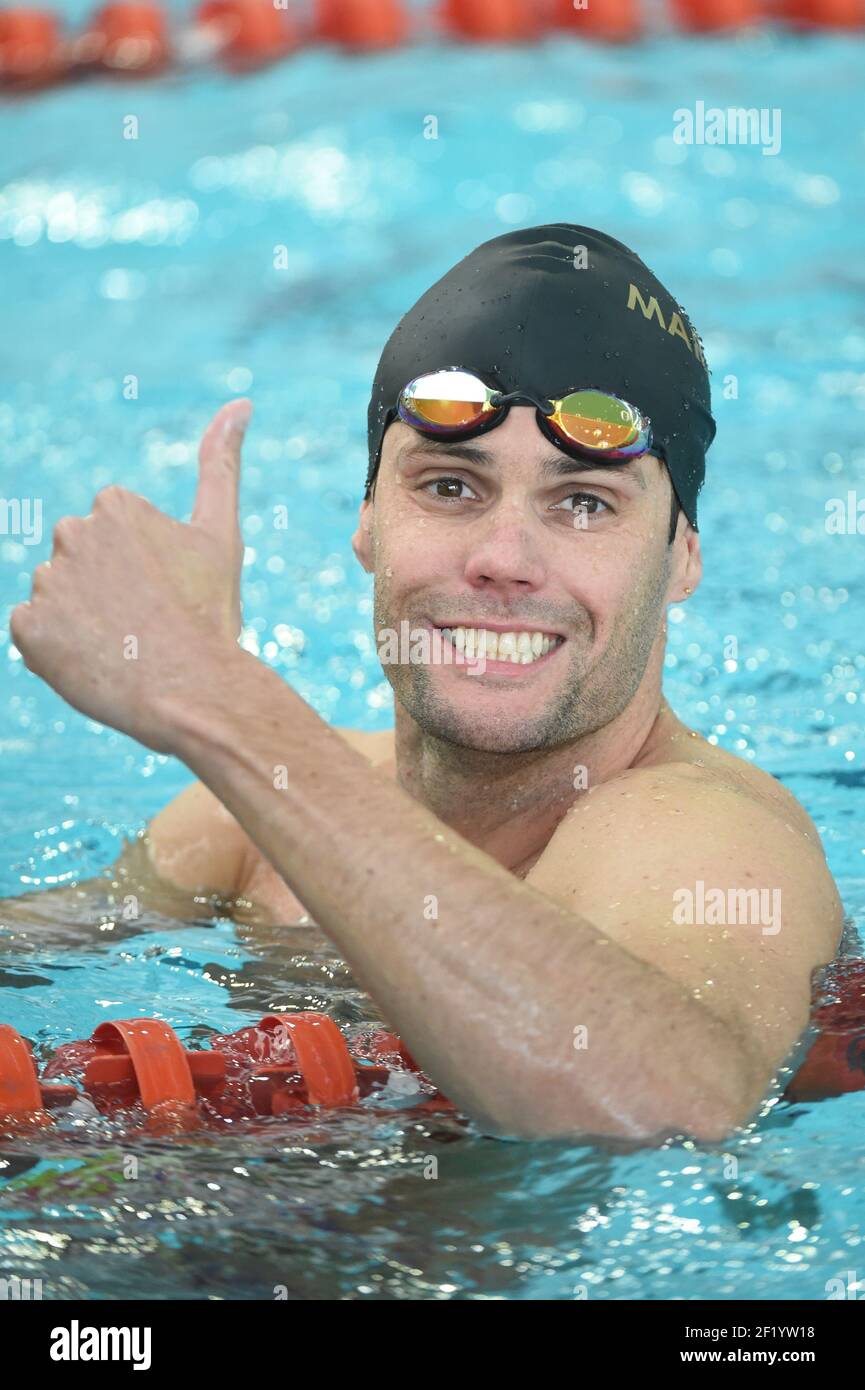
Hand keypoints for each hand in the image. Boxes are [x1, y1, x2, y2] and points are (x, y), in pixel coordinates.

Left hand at [10, 398, 252, 753]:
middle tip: (147, 626)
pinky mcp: (26, 629)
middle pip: (82, 564)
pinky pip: (35, 634)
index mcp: (115, 506)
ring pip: (60, 599)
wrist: (192, 690)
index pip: (113, 538)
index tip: (166, 596)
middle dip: (107, 591)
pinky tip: (95, 661)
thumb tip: (241, 403)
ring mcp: (46, 582)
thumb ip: (221, 463)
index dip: (142, 573)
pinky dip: (59, 650)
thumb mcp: (222, 534)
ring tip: (124, 649)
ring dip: (84, 621)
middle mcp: (71, 533)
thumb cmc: (211, 614)